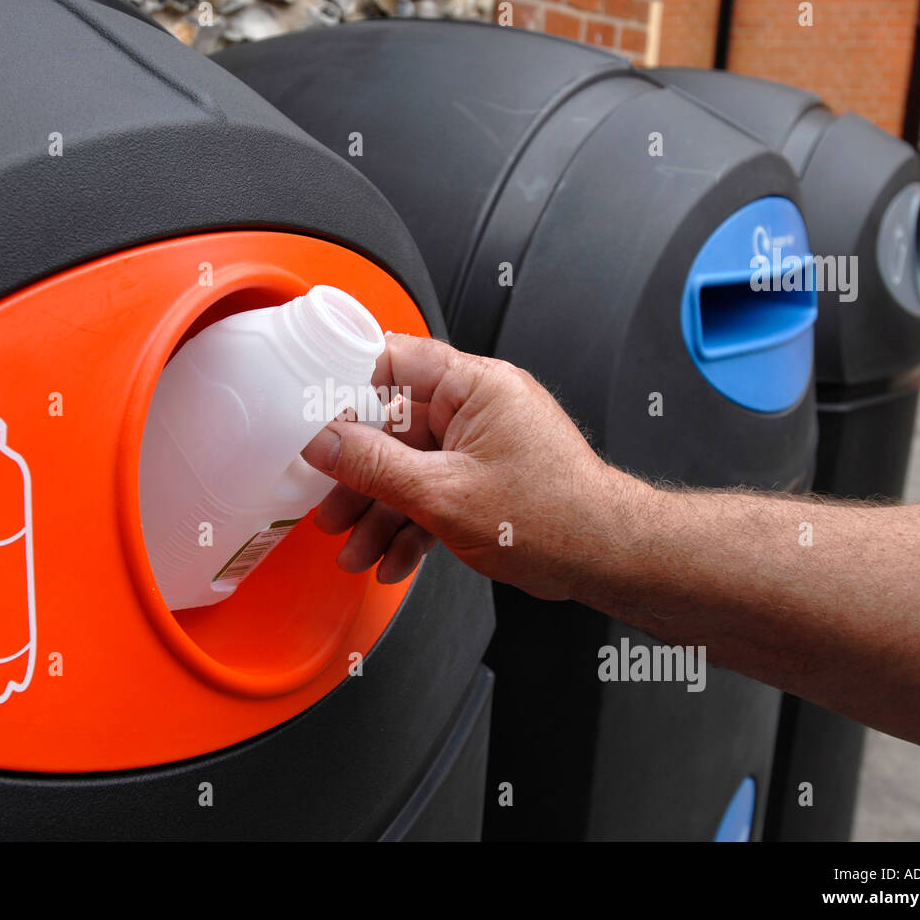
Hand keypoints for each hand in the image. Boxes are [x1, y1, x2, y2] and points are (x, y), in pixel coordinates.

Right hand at [301, 334, 638, 599]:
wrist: (607, 558)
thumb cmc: (555, 518)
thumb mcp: (443, 495)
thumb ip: (374, 466)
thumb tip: (324, 443)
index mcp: (475, 385)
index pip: (394, 359)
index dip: (347, 385)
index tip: (312, 415)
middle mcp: (479, 405)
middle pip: (394, 427)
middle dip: (359, 477)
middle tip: (329, 505)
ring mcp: (481, 443)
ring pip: (410, 468)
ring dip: (380, 513)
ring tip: (355, 550)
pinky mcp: (485, 477)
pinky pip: (433, 491)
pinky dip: (411, 525)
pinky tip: (393, 560)